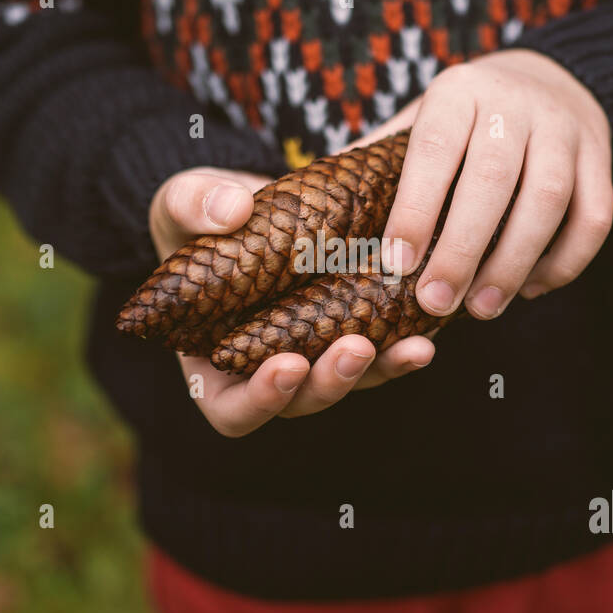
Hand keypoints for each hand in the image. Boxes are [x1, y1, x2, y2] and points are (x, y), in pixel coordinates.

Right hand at [148, 167, 436, 437]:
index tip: (288, 364)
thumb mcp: (182, 204)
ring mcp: (315, 351)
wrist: (249, 203)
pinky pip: (382, 344)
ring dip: (381, 367)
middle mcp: (268, 370)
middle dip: (332, 380)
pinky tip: (431, 324)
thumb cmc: (199, 217)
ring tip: (412, 345)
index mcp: (213, 364)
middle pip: (303, 400)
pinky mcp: (352, 326)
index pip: (233, 409)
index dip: (261, 399)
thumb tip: (232, 210)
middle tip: (355, 348)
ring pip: (351, 379)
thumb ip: (193, 205)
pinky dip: (404, 338)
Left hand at [374, 48, 612, 318]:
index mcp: (458, 93)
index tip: (395, 263)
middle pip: (493, 180)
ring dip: (514, 262)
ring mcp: (564, 129)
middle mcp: (514, 104)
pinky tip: (531, 289)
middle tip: (435, 303)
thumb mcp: (420, 121)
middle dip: (462, 249)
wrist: (548, 77)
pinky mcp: (601, 157)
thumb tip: (316, 212)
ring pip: (548, 200)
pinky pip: (594, 216)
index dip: (416, 209)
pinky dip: (565, 261)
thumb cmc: (465, 119)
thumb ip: (380, 160)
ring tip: (482, 309)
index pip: (435, 149)